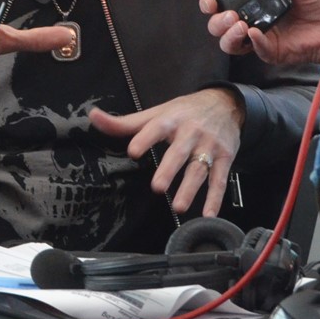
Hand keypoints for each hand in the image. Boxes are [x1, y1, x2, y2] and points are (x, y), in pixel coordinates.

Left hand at [89, 88, 243, 216]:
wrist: (226, 104)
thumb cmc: (184, 111)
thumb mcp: (156, 113)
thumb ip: (125, 122)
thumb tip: (93, 116)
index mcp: (171, 120)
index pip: (156, 128)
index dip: (145, 139)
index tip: (133, 151)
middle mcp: (191, 132)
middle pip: (179, 153)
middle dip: (169, 170)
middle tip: (157, 187)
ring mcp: (209, 146)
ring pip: (199, 169)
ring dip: (190, 189)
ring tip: (178, 207)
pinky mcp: (225, 158)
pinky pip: (220, 180)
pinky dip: (215, 198)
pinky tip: (208, 214)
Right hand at [201, 0, 319, 64]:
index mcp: (254, 0)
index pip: (223, 3)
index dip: (210, 2)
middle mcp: (253, 19)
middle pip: (218, 26)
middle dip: (216, 21)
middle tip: (229, 14)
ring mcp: (260, 38)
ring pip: (228, 43)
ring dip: (227, 34)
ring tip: (240, 25)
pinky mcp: (271, 51)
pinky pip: (254, 51)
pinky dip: (252, 42)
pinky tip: (257, 33)